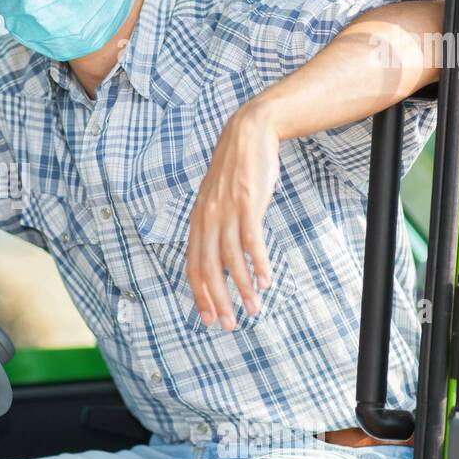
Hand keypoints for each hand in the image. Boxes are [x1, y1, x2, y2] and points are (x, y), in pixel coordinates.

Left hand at [185, 102, 280, 330]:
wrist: (248, 134)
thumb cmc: (236, 172)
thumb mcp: (217, 201)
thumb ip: (215, 227)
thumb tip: (219, 256)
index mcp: (198, 222)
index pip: (193, 266)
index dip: (200, 295)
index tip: (208, 318)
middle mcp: (207, 219)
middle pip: (208, 269)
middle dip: (218, 301)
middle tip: (229, 324)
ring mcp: (227, 212)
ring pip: (230, 259)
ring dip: (241, 288)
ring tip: (253, 308)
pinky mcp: (247, 204)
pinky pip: (251, 240)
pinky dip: (258, 263)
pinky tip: (265, 281)